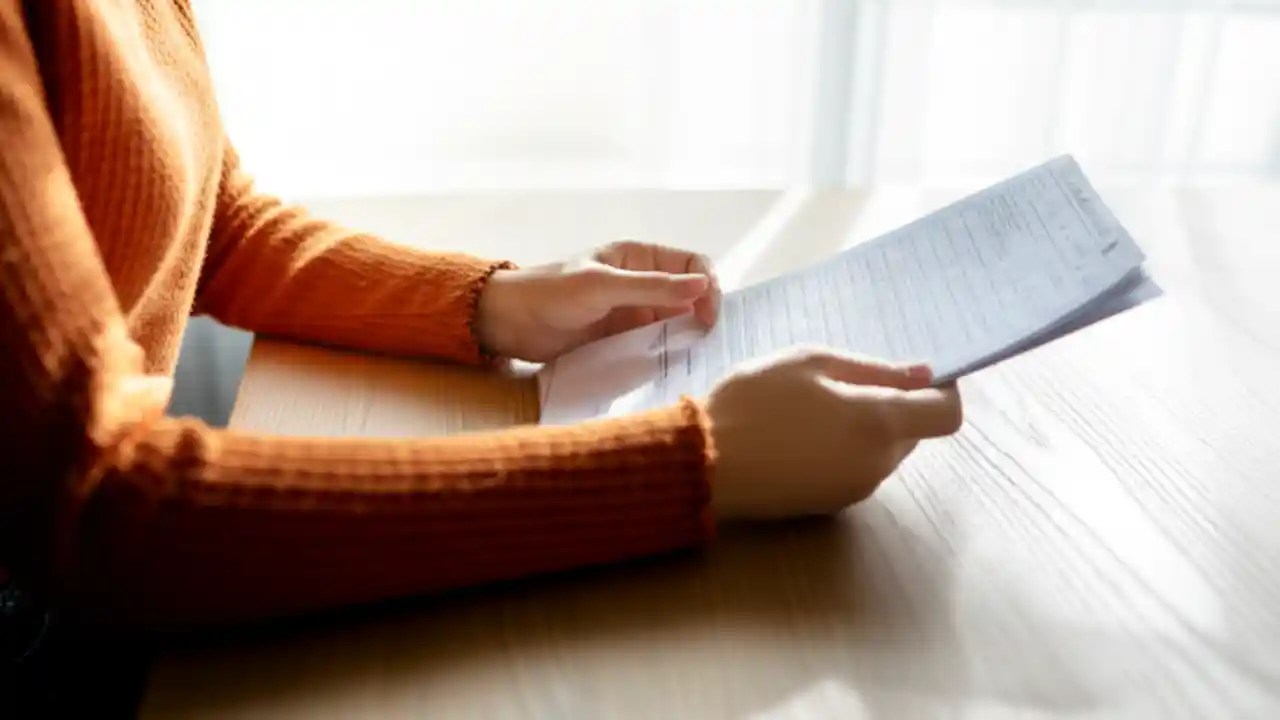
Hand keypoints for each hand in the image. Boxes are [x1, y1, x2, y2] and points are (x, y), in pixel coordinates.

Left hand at [476, 241, 720, 360]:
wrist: (508, 322)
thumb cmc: (551, 293)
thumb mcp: (602, 286)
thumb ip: (652, 288)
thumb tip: (704, 285)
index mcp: (640, 257)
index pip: (693, 265)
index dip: (708, 287)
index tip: (709, 317)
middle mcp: (643, 283)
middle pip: (690, 297)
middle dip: (704, 316)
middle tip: (708, 345)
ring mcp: (633, 314)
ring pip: (675, 325)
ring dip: (687, 339)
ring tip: (695, 361)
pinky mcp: (623, 340)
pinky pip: (655, 346)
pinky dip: (667, 356)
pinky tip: (672, 370)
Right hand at [707, 348, 962, 519]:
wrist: (705, 463)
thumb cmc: (754, 400)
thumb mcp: (810, 362)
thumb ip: (874, 369)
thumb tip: (925, 375)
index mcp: (879, 423)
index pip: (947, 414)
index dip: (942, 391)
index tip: (913, 376)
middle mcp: (878, 463)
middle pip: (914, 432)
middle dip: (892, 408)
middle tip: (839, 386)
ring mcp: (857, 489)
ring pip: (884, 452)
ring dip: (865, 430)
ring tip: (812, 411)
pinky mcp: (833, 506)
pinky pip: (857, 470)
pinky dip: (843, 452)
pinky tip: (800, 439)